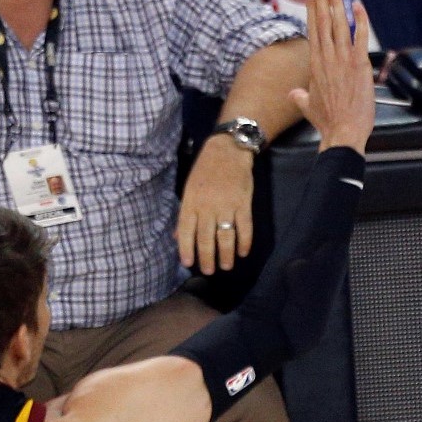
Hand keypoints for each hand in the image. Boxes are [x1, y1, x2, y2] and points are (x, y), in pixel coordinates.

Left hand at [177, 137, 253, 273]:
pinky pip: (245, 227)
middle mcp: (207, 206)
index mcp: (191, 202)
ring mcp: (227, 206)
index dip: (186, 248)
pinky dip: (244, 242)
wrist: (228, 150)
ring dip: (226, 254)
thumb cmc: (205, 170)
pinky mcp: (244, 204)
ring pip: (225, 236)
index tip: (188, 264)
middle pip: (206, 238)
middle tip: (208, 271)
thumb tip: (176, 236)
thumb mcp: (189, 189)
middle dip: (207, 258)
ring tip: (226, 266)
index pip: (186, 230)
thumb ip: (184, 213)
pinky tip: (243, 252)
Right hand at [288, 0, 376, 151]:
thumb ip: (300, 96)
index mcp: (315, 64)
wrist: (343, 132)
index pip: (312, 29)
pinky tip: (357, 6)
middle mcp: (327, 57)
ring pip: (338, 25)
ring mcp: (343, 59)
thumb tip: (293, 94)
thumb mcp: (308, 107)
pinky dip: (360, 20)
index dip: (311, 8)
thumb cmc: (327, 121)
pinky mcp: (360, 64)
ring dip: (335, 3)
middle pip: (322, 21)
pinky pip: (361, 36)